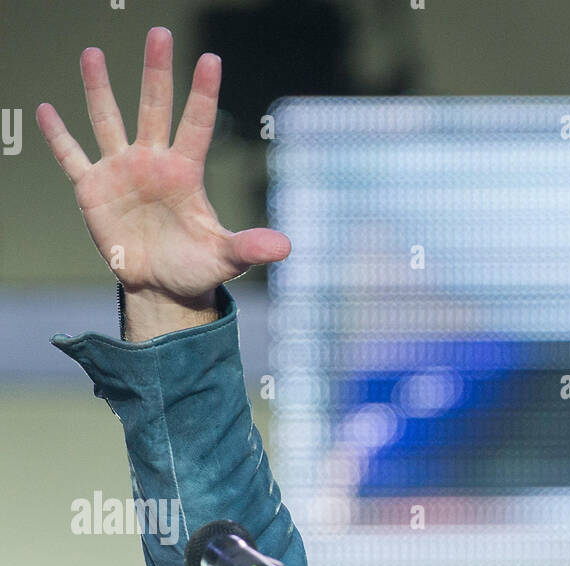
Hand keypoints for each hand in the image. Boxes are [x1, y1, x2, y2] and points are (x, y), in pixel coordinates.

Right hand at [36, 26, 289, 300]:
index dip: (203, 94)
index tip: (211, 59)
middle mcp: (153, 162)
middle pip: (154, 108)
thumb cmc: (196, 267)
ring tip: (93, 53)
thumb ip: (250, 248)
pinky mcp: (93, 189)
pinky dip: (59, 138)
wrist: (163, 288)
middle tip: (159, 34)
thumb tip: (285, 246)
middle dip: (157, 73)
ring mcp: (121, 172)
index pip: (197, 126)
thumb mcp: (225, 259)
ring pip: (109, 121)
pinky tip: (47, 112)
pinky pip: (72, 158)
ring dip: (100, 89)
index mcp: (185, 173)